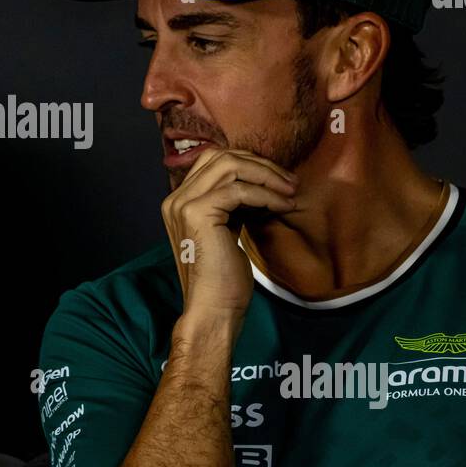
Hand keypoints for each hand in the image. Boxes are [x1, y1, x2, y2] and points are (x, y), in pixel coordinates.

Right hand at [161, 148, 296, 320]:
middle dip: (260, 165)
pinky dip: (266, 194)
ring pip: (230, 166)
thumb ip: (233, 204)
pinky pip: (239, 190)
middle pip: (221, 156)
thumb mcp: (228, 229)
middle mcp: (175, 198)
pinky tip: (282, 206)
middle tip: (289, 182)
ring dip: (267, 176)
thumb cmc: (224, 278)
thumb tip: (259, 180)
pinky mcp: (197, 213)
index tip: (278, 180)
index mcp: (179, 201)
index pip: (213, 160)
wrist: (213, 310)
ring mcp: (183, 204)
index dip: (249, 163)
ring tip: (290, 191)